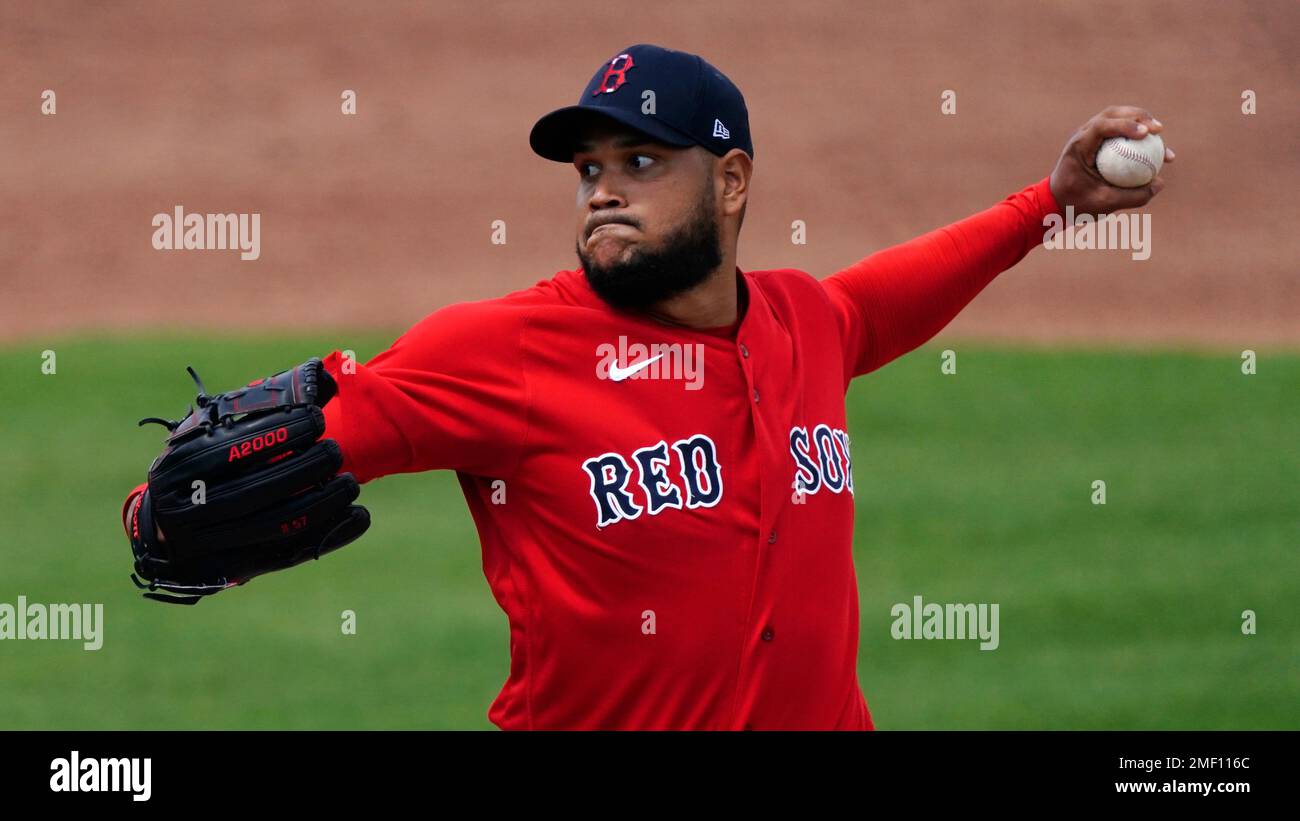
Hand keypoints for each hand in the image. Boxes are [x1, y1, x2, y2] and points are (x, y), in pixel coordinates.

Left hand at [1048, 106, 1174, 214]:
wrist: (1058, 202)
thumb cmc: (1076, 203)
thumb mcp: (1104, 204)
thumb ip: (1132, 196)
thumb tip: (1159, 184)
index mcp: (1078, 146)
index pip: (1101, 125)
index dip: (1125, 124)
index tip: (1146, 133)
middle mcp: (1083, 135)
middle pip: (1113, 114)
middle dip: (1138, 116)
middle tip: (1158, 129)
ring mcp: (1090, 135)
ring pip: (1118, 117)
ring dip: (1140, 120)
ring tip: (1159, 133)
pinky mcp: (1099, 140)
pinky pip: (1120, 131)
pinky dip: (1136, 134)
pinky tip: (1154, 146)